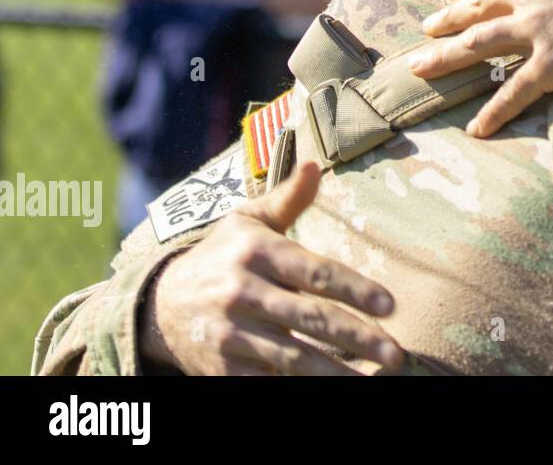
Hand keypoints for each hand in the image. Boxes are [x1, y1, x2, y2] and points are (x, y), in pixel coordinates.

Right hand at [140, 162, 404, 375]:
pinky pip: (266, 380)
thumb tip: (316, 164)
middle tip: (395, 355)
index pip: (314, 273)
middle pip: (310, 318)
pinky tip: (330, 388)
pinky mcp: (221, 368)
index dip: (354, 289)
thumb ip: (288, 200)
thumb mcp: (248, 222)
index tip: (390, 305)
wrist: (157, 304)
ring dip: (334, 372)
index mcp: (255, 252)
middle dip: (356, 338)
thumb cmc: (222, 256)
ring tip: (371, 381)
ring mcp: (230, 333)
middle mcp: (242, 292)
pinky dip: (297, 386)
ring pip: (292, 356)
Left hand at [410, 0, 552, 135]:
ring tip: (418, 71)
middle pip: (476, 12)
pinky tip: (476, 129)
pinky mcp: (552, 67)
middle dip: (445, 23)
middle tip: (422, 34)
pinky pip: (514, 93)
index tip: (449, 0)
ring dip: (444, 60)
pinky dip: (493, 113)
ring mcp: (538, 31)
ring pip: (478, 46)